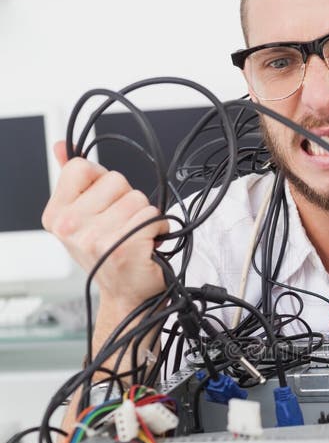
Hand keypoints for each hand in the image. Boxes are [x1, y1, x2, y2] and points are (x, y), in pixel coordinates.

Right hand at [42, 142, 169, 309]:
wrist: (126, 295)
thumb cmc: (107, 256)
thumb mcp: (81, 218)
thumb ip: (72, 180)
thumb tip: (61, 146)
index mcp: (56, 216)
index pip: (81, 167)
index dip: (100, 180)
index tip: (104, 201)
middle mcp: (71, 228)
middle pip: (116, 180)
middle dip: (126, 199)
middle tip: (120, 226)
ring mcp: (97, 239)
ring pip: (138, 199)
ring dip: (143, 216)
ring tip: (134, 237)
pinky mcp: (125, 247)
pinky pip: (154, 216)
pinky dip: (158, 228)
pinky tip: (146, 245)